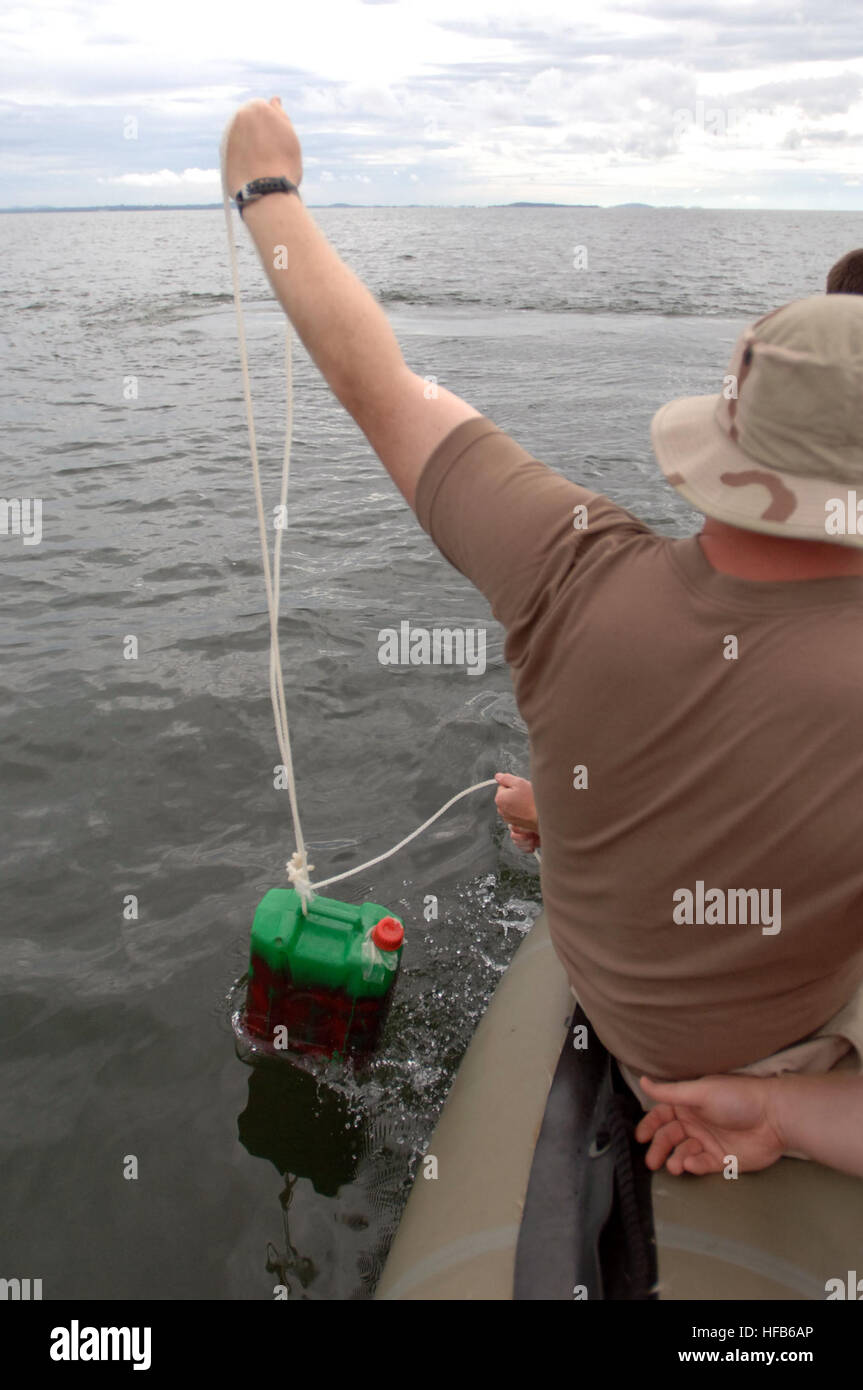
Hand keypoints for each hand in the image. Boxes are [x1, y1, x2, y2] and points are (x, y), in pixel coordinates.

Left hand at [222, 96, 302, 197]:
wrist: (265, 191)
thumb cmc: (283, 164)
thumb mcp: (288, 135)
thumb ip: (280, 114)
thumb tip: (274, 99)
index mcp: (257, 107)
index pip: (264, 110)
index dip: (272, 126)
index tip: (278, 141)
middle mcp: (240, 116)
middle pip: (251, 122)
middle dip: (258, 134)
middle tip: (271, 154)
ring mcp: (229, 133)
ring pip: (242, 137)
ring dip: (250, 146)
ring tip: (263, 165)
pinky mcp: (223, 151)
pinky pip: (235, 151)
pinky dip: (242, 158)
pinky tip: (253, 170)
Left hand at [494, 772, 539, 851]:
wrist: (543, 817)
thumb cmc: (532, 800)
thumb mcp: (520, 783)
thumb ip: (506, 778)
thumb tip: (498, 776)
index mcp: (499, 799)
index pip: (503, 786)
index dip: (513, 785)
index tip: (521, 788)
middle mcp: (501, 810)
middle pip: (506, 796)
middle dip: (515, 794)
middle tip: (526, 795)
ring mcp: (508, 818)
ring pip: (512, 804)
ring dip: (518, 802)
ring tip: (528, 802)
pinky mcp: (515, 823)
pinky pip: (516, 813)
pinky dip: (521, 811)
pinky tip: (529, 810)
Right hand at [635, 1074, 784, 1175]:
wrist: (774, 1118)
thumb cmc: (736, 1099)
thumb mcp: (700, 1092)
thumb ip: (670, 1092)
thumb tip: (642, 1080)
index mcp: (689, 1104)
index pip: (662, 1115)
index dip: (649, 1126)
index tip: (639, 1138)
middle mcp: (696, 1123)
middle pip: (669, 1137)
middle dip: (659, 1148)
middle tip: (651, 1162)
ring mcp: (708, 1142)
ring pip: (683, 1153)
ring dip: (675, 1159)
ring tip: (674, 1166)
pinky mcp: (722, 1160)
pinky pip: (701, 1164)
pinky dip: (693, 1165)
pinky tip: (690, 1164)